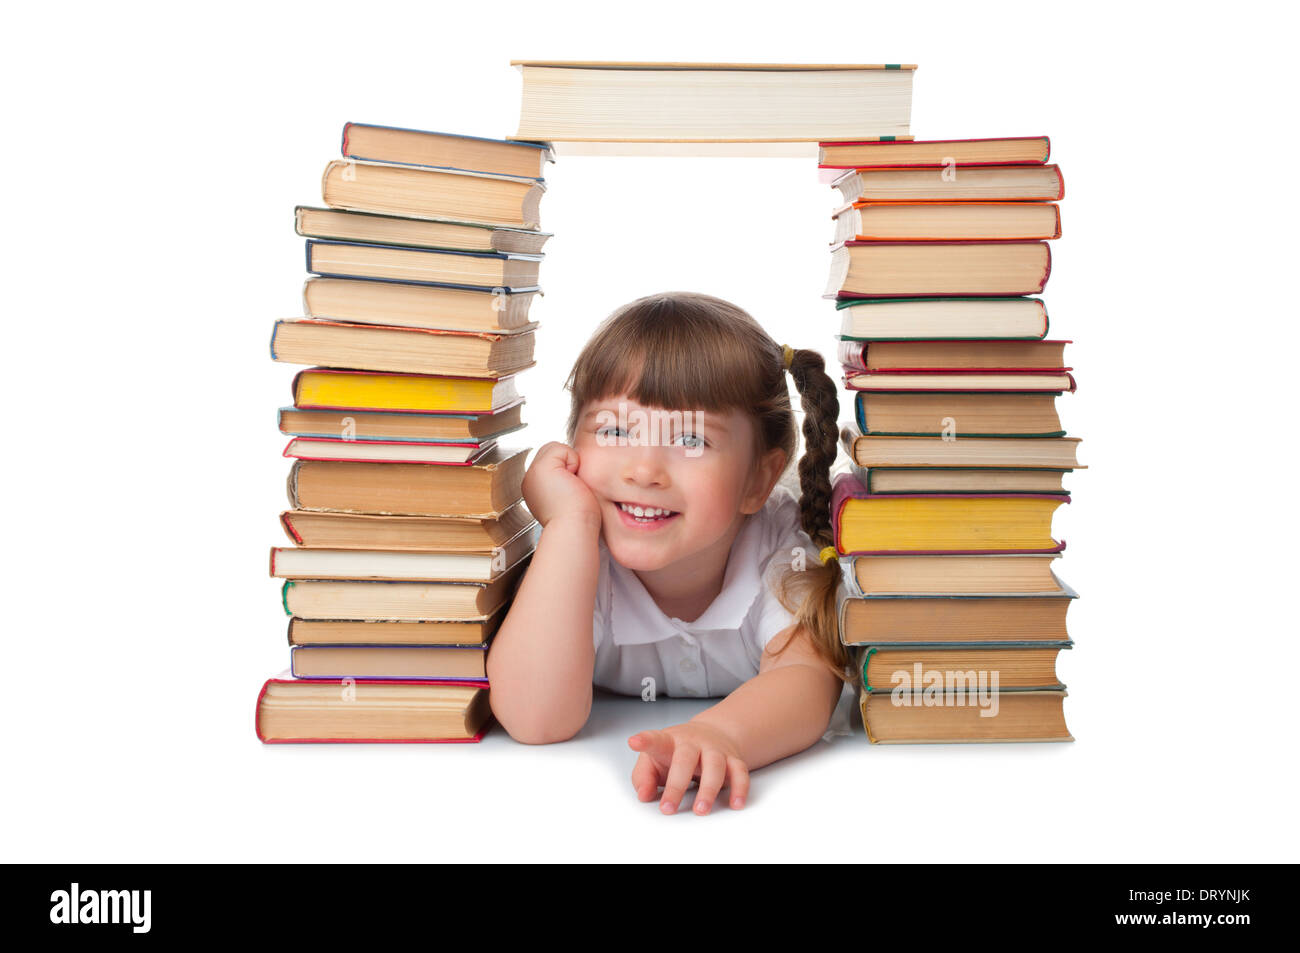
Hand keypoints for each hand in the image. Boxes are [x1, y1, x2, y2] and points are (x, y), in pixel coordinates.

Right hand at [522, 442, 600, 527]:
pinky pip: (561, 448)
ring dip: (570, 464)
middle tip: (572, 489)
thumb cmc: (578, 520)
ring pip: (556, 448)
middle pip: (552, 452)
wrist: (574, 529)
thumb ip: (565, 480)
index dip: (567, 469)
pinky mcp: (541, 468)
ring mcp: (533, 473)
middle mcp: (530, 480)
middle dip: (567, 464)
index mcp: (535, 489)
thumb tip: (573, 470)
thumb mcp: (568, 496)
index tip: (571, 492)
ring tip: (571, 486)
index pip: (552, 462)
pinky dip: (573, 461)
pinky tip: (571, 482)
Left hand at [627, 722, 749, 814]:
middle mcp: (693, 743)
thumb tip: (644, 795)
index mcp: (669, 742)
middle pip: (685, 759)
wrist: (713, 733)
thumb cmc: (676, 752)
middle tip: (668, 809)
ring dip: (708, 790)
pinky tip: (735, 803)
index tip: (634, 742)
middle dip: (676, 786)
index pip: (655, 740)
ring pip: (715, 766)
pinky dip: (739, 788)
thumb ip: (643, 777)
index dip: (645, 741)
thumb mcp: (654, 760)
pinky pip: (740, 772)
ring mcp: (714, 750)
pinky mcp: (733, 759)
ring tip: (701, 810)